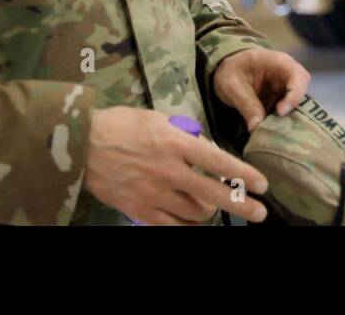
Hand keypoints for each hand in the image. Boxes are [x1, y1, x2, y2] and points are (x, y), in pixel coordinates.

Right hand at [83, 105, 269, 224]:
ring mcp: (154, 194)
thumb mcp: (158, 119)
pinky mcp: (139, 210)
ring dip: (211, 211)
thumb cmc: (121, 125)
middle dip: (241, 206)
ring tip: (215, 207)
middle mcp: (168, 171)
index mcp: (175, 143)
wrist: (82, 145)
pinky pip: (173, 226)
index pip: (218, 163)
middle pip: (214, 195)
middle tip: (259, 213)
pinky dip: (188, 224)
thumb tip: (209, 151)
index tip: (262, 185)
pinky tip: (194, 221)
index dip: (243, 176)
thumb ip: (186, 135)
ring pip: (196, 213)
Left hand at [214, 48, 310, 131]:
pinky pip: (287, 114)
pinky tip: (269, 132)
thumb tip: (256, 128)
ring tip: (271, 132)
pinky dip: (280, 123)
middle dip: (293, 112)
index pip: (298, 76)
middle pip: (302, 94)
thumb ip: (246, 105)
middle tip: (277, 128)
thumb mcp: (232, 87)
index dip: (294, 95)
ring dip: (286, 120)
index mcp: (278, 63)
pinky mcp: (282, 102)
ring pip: (297, 106)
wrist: (227, 70)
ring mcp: (286, 89)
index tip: (280, 112)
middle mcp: (288, 75)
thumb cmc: (231, 70)